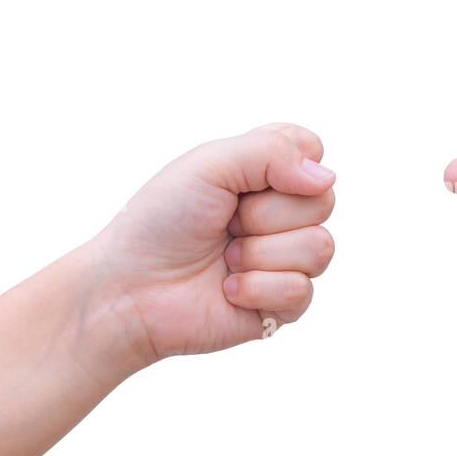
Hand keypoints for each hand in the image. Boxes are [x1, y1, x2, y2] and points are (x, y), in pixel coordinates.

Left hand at [92, 123, 335, 361]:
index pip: (312, 151)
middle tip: (225, 224)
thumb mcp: (208, 164)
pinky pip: (302, 291)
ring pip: (320, 248)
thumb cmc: (159, 223)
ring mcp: (285, 260)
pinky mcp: (282, 305)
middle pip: (323, 202)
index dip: (286, 165)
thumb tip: (327, 178)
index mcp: (264, 173)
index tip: (242, 179)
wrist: (129, 289)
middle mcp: (281, 214)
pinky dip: (258, 289)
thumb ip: (272, 152)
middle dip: (265, 215)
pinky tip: (227, 290)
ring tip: (225, 260)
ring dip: (261, 255)